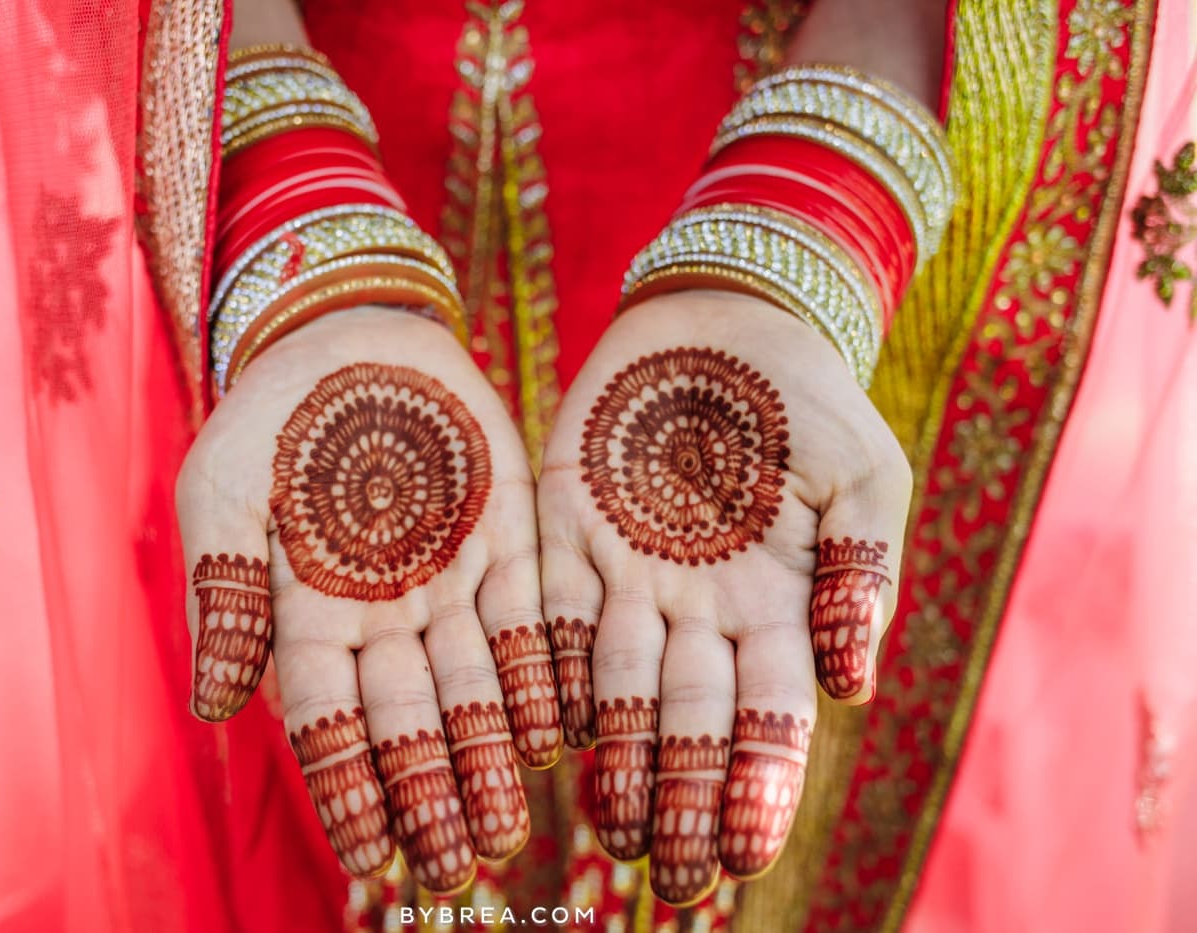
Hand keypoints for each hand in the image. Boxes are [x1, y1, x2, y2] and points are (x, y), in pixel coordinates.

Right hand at [176, 307, 561, 893]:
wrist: (347, 334)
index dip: (348, 788)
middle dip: (434, 794)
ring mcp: (452, 582)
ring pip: (478, 687)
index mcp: (310, 617)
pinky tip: (565, 726)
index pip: (329, 722)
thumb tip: (213, 707)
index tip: (371, 861)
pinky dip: (546, 671)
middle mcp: (387, 618)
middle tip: (461, 866)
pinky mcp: (511, 540)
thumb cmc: (265, 417)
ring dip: (495, 755)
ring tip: (516, 824)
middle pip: (412, 722)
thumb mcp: (222, 495)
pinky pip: (533, 617)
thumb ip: (224, 595)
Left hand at [537, 290, 909, 903]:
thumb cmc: (811, 399)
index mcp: (776, 604)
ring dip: (614, 761)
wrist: (726, 320)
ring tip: (607, 830)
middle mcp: (698, 610)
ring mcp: (628, 577)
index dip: (755, 789)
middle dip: (681, 801)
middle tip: (668, 882)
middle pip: (686, 722)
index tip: (742, 860)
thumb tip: (851, 690)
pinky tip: (547, 731)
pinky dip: (551, 673)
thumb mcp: (864, 478)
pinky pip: (554, 617)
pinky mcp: (566, 536)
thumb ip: (861, 577)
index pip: (765, 718)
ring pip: (615, 689)